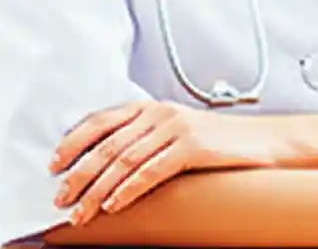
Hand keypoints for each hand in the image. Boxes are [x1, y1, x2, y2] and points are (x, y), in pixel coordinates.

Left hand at [50, 101, 274, 224]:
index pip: (101, 120)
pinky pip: (152, 170)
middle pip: (108, 144)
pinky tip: (115, 204)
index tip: (54, 165)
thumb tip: (103, 166)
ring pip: (125, 160)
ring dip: (98, 189)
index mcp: (150, 107)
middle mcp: (160, 113)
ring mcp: (177, 128)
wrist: (263, 141)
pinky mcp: (193, 146)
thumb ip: (143, 139)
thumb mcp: (175, 132)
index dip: (74, 142)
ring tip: (82, 211)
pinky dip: (129, 189)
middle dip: (79, 174)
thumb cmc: (218, 142)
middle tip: (61, 198)